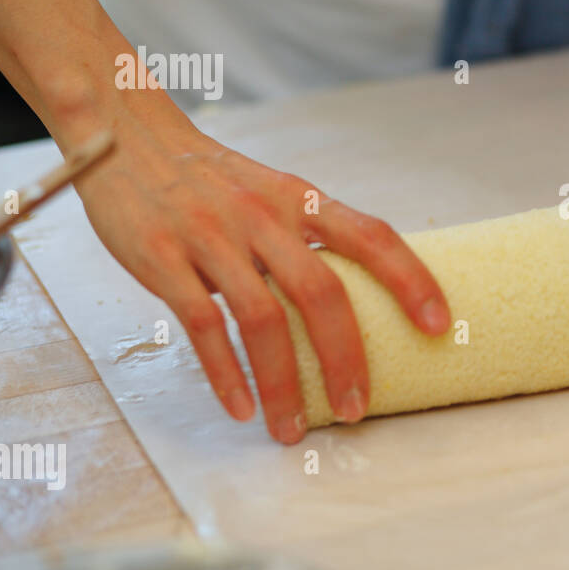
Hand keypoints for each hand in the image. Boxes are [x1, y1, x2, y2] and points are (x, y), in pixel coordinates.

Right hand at [74, 99, 449, 443]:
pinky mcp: (163, 261)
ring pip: (261, 320)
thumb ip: (313, 237)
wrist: (129, 140)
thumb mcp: (275, 192)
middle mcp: (262, 216)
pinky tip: (242, 408)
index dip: (410, 280)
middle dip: (345, 358)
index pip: (371, 236)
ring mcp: (211, 238)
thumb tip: (365, 297)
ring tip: (294, 429)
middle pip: (321, 291)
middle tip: (357, 408)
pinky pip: (202, 326)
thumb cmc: (215, 180)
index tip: (439, 325)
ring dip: (284, 383)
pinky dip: (225, 374)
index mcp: (300, 199)